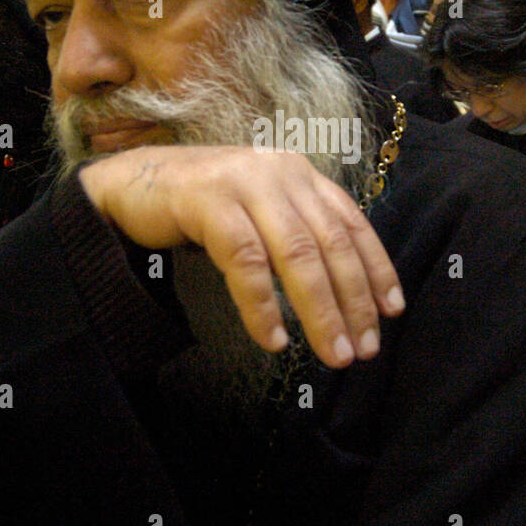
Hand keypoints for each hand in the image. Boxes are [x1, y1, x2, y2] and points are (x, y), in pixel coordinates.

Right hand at [79, 146, 404, 368]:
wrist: (133, 184)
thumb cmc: (205, 207)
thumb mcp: (262, 213)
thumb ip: (298, 233)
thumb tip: (344, 289)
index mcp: (300, 174)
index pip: (352, 223)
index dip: (376, 268)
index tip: (391, 312)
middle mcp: (281, 172)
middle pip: (330, 244)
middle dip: (353, 301)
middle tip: (363, 349)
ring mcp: (245, 183)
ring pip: (296, 254)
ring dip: (318, 310)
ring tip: (332, 353)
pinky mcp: (209, 201)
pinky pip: (246, 262)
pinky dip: (262, 305)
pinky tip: (274, 339)